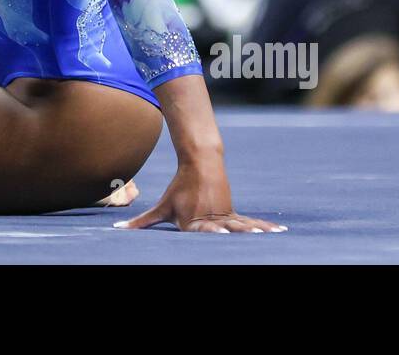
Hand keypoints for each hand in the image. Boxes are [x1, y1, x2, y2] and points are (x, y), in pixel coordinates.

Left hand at [116, 151, 286, 232]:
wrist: (199, 162)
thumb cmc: (178, 189)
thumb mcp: (162, 207)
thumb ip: (141, 222)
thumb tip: (117, 229)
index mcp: (192, 221)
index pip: (201, 229)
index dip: (210, 230)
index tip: (218, 230)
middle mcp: (211, 219)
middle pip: (224, 228)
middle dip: (235, 232)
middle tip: (247, 235)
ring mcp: (225, 215)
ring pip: (242, 224)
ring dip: (256, 230)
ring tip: (269, 234)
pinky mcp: (233, 212)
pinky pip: (252, 221)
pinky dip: (265, 225)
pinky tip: (280, 230)